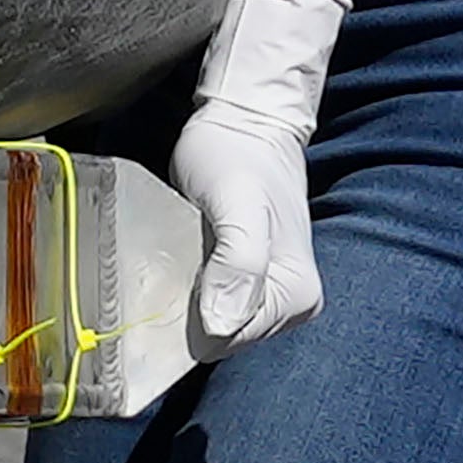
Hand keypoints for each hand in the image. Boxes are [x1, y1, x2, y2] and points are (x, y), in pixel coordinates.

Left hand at [174, 0, 349, 359]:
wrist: (242, 123)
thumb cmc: (236, 156)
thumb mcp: (236, 202)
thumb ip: (238, 262)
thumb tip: (220, 325)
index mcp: (296, 296)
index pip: (228, 340)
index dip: (190, 319)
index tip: (166, 279)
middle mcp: (286, 305)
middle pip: (217, 336)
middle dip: (184, 309)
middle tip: (167, 259)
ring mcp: (264, 294)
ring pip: (206, 322)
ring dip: (180, 297)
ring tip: (173, 252)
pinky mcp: (241, 280)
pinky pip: (204, 302)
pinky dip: (182, 287)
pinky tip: (175, 258)